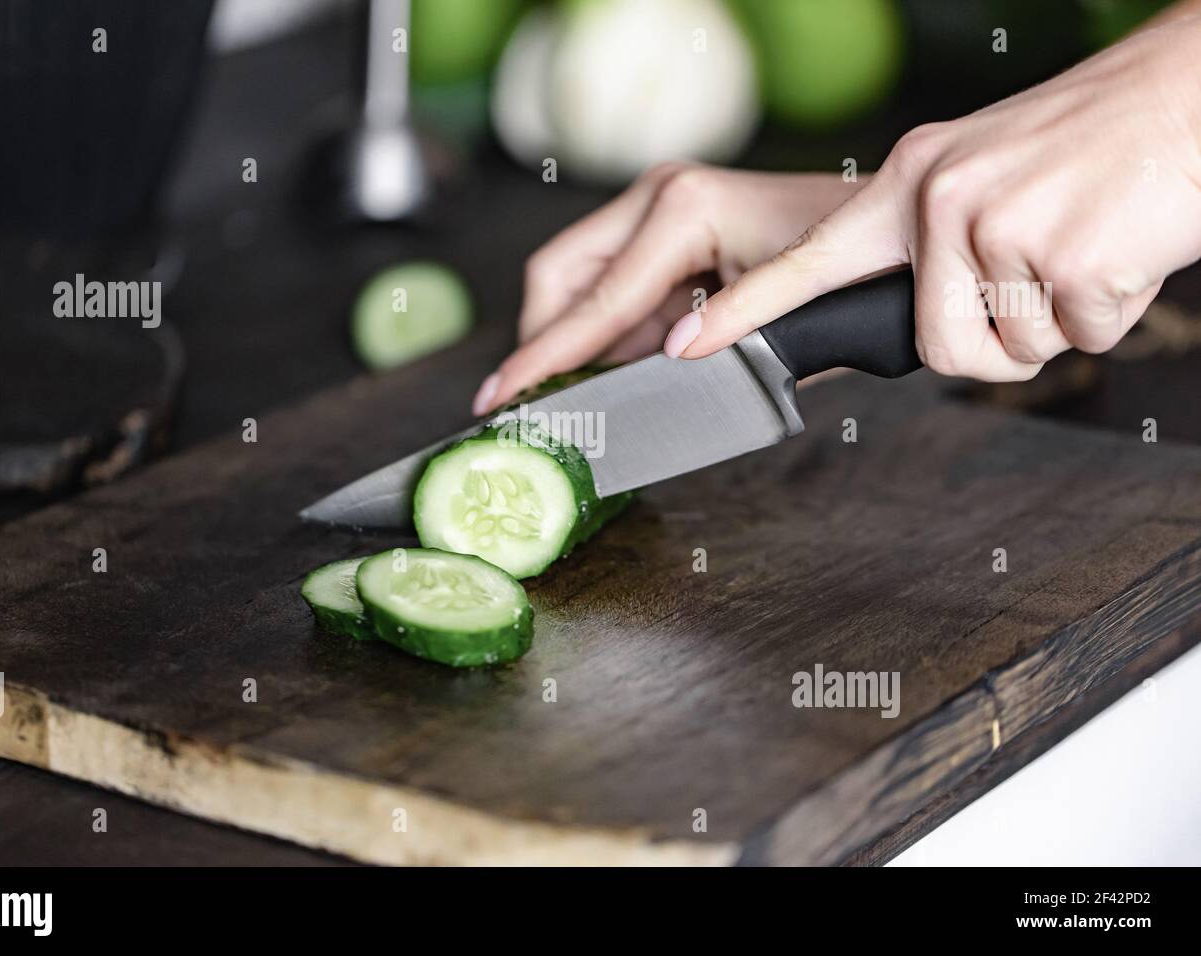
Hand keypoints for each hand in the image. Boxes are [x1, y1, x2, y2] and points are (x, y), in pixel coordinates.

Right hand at [471, 164, 864, 413]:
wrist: (890, 247)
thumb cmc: (850, 279)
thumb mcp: (783, 322)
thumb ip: (708, 343)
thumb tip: (654, 368)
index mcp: (684, 211)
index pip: (594, 300)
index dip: (542, 356)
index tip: (499, 395)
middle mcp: (662, 198)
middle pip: (559, 275)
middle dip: (543, 342)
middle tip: (529, 403)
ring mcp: (662, 210)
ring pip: (578, 282)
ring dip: (576, 342)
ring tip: (573, 398)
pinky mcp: (669, 233)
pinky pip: (613, 288)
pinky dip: (608, 334)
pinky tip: (613, 372)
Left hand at [665, 16, 1200, 380]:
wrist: (1195, 93)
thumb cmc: (1098, 142)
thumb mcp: (987, 174)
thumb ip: (931, 239)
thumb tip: (912, 318)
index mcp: (911, 179)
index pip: (807, 260)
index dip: (743, 312)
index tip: (686, 348)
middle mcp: (941, 199)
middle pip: (937, 348)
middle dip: (994, 345)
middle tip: (1041, 287)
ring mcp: (1000, 226)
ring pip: (1007, 353)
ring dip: (1054, 327)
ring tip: (1084, 249)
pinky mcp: (1066, 256)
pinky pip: (1077, 339)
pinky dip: (1107, 313)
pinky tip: (1120, 248)